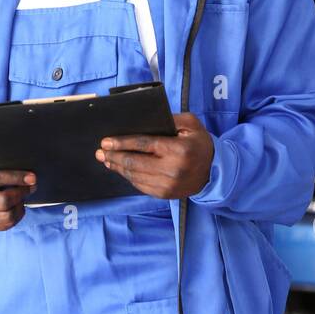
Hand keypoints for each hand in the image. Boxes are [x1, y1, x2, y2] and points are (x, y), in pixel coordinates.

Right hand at [0, 155, 35, 231]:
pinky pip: (6, 225)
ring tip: (23, 195)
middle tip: (30, 185)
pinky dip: (17, 215)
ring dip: (20, 204)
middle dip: (21, 192)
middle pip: (3, 201)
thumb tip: (5, 155)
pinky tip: (17, 205)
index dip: (15, 177)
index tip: (30, 177)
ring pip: (7, 216)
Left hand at [95, 113, 213, 198]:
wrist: (214, 170)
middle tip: (101, 152)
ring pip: (135, 175)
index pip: (143, 145)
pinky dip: (128, 177)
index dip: (122, 143)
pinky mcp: (165, 194)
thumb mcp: (190, 123)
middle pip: (135, 162)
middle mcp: (172, 169)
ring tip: (107, 160)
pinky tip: (121, 169)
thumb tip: (143, 120)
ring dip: (118, 167)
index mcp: (178, 150)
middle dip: (114, 156)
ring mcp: (168, 184)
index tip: (106, 142)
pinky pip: (140, 185)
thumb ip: (169, 119)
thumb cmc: (199, 143)